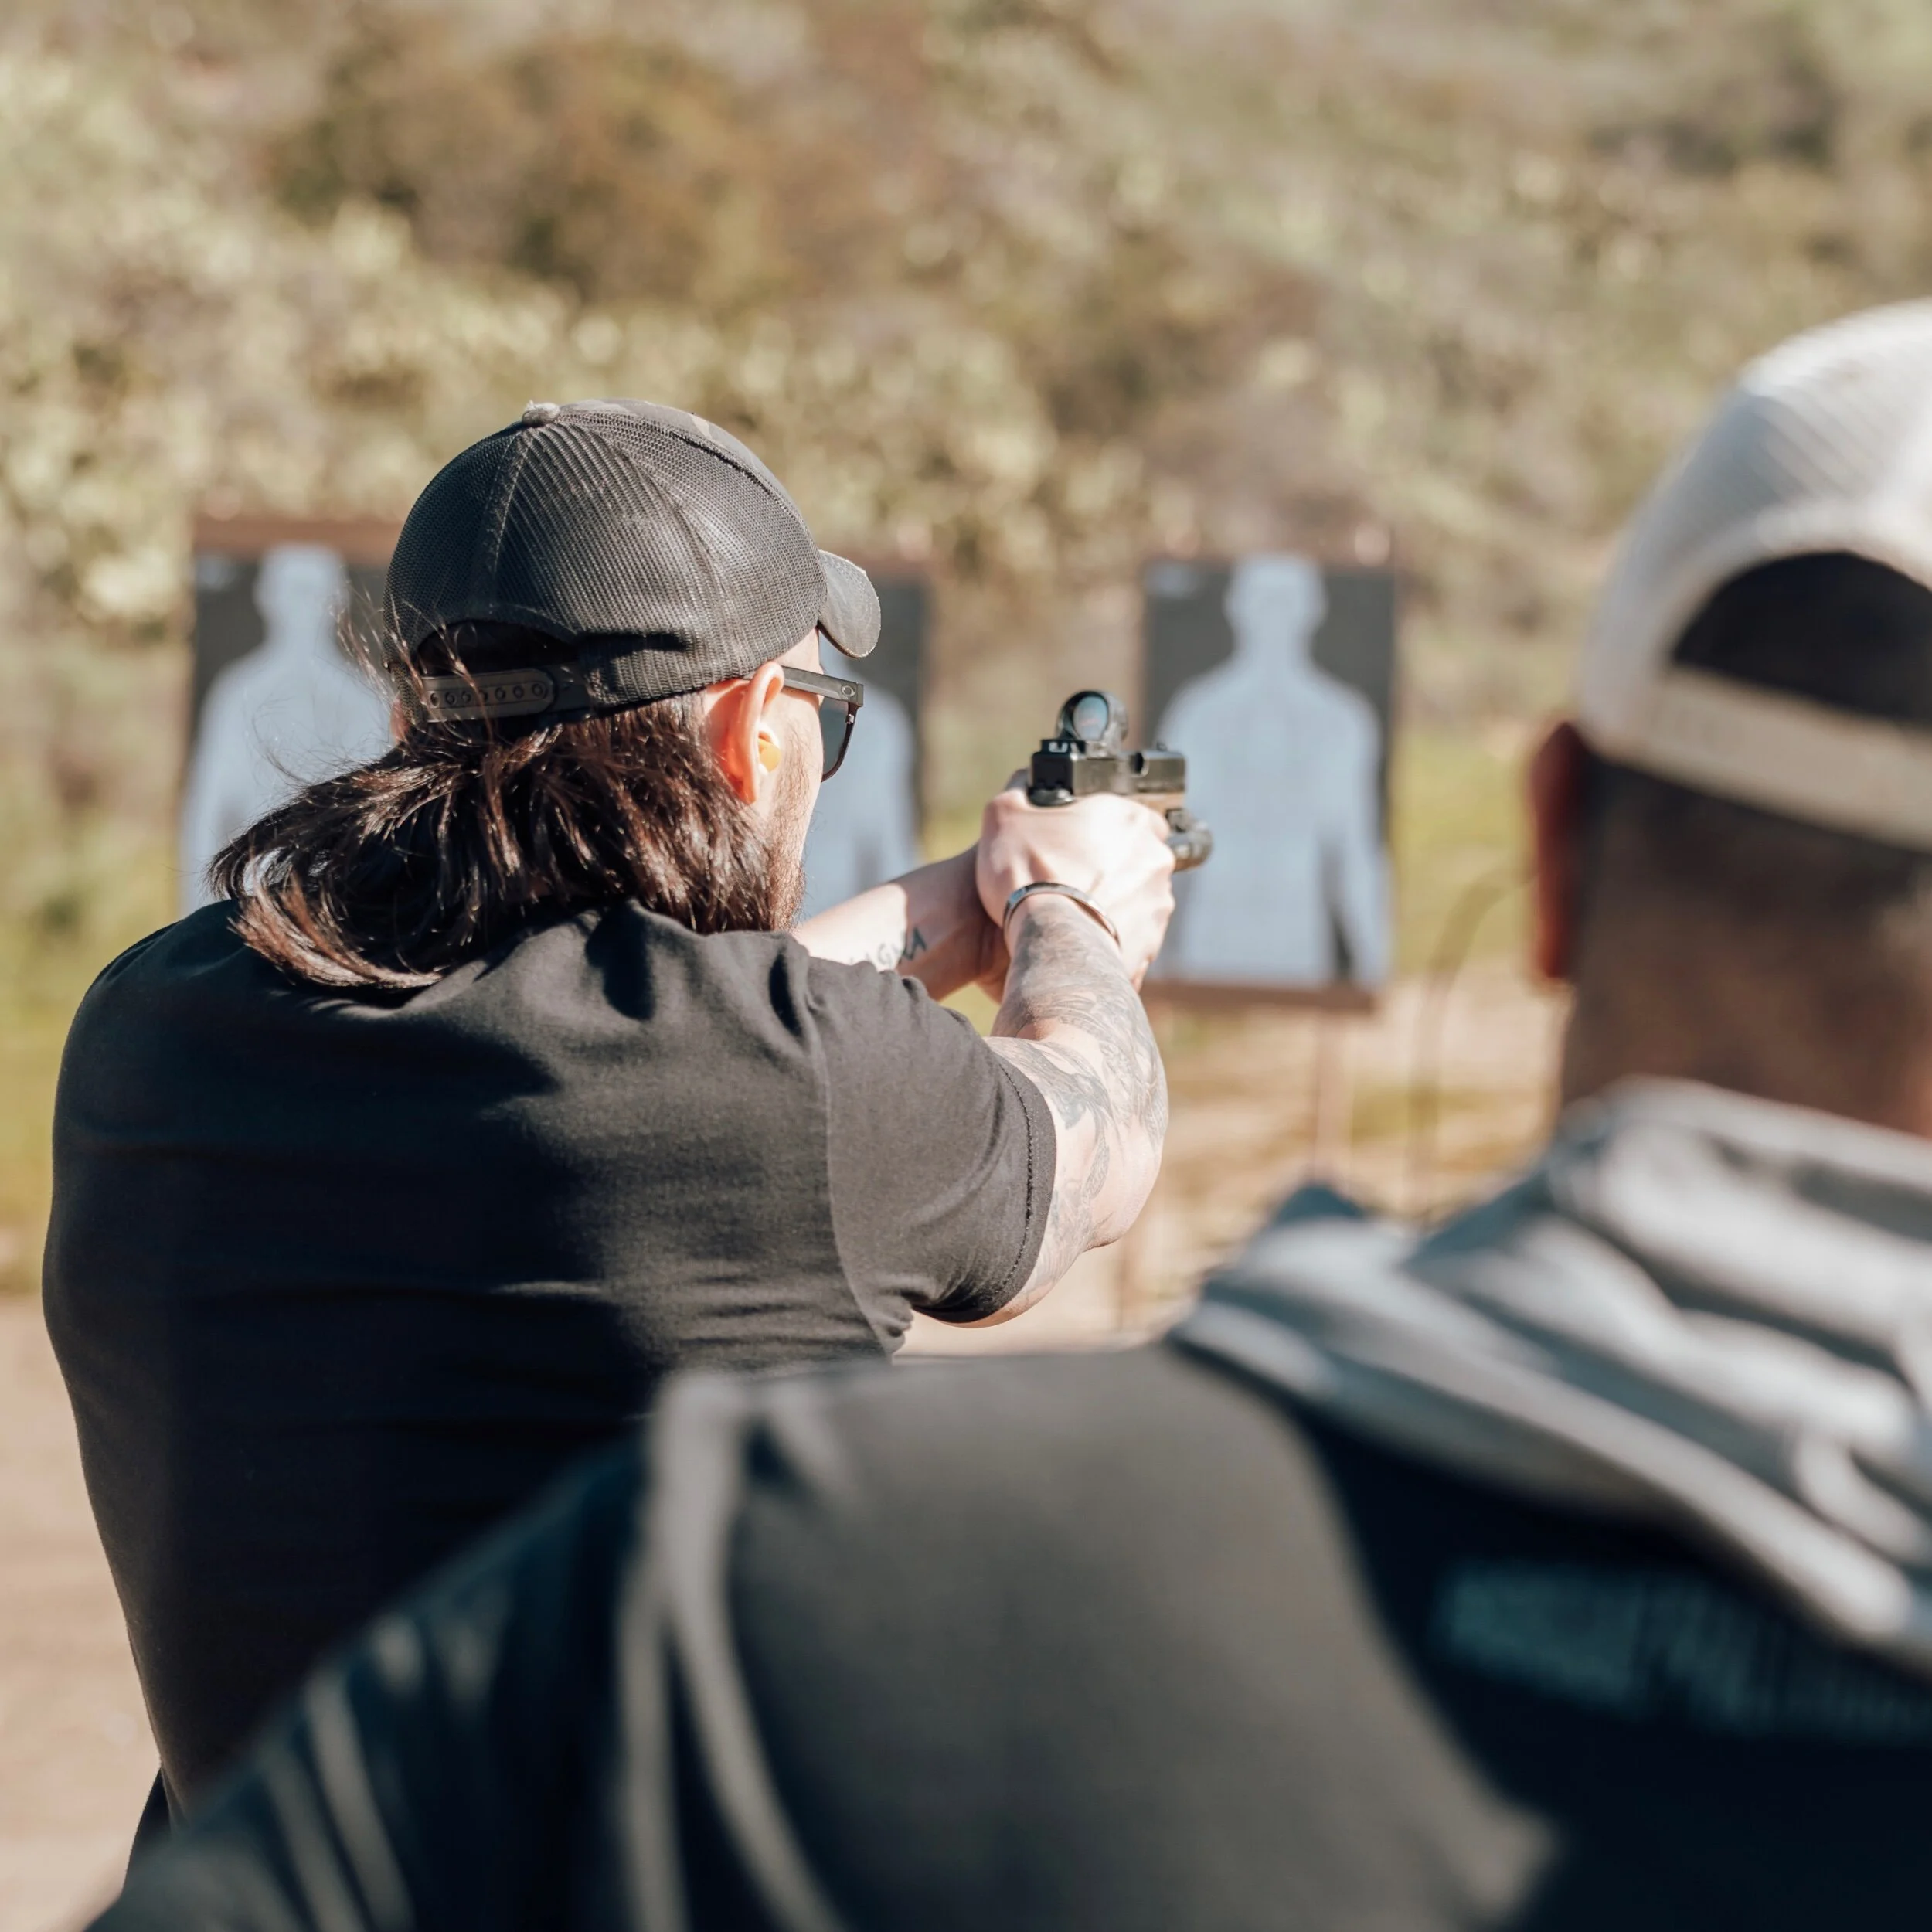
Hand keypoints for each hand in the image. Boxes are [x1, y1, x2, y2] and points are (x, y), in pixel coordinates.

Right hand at [975, 774, 1176, 983]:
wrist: (1049, 941)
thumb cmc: (1030, 874)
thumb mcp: (1005, 816)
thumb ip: (1019, 794)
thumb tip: (1022, 788)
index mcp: (1130, 819)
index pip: (1130, 814)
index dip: (1104, 828)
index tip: (1080, 841)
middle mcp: (1154, 858)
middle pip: (1136, 857)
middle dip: (1110, 867)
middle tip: (1074, 878)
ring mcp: (1157, 903)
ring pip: (1137, 898)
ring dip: (1113, 902)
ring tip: (1074, 913)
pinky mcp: (1150, 943)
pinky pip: (1132, 936)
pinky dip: (1112, 937)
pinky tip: (1082, 938)